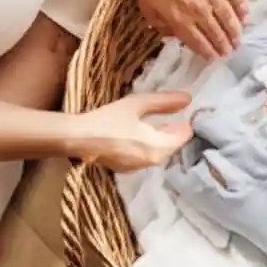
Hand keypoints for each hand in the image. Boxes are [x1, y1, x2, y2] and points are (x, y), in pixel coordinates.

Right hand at [71, 92, 193, 171]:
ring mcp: (139, 167)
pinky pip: (146, 156)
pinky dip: (149, 145)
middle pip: (173, 146)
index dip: (186, 123)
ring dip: (162, 138)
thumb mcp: (137, 105)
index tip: (185, 111)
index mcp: (159, 148)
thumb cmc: (109, 120)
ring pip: (159, 152)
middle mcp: (153, 162)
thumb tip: (188, 98)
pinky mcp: (127, 168)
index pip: (183, 137)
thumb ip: (164, 102)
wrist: (78, 139)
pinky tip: (142, 133)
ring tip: (161, 122)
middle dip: (175, 131)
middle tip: (176, 114)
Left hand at [131, 0, 247, 60]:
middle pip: (215, 33)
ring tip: (238, 40)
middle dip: (224, 46)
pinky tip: (245, 16)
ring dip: (234, 31)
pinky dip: (242, 8)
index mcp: (180, 18)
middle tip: (229, 53)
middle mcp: (198, 9)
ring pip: (228, 18)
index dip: (208, 53)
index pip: (198, 42)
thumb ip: (160, 25)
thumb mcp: (147, 7)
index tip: (214, 59)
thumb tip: (174, 37)